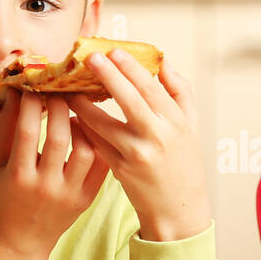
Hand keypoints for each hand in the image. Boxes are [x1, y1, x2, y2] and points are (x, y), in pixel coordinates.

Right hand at [0, 88, 110, 259]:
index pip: (27, 130)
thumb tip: (18, 91)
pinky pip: (101, 166)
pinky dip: (98, 143)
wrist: (21, 238)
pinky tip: (87, 131)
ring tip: (73, 113)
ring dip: (82, 125)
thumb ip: (4, 127)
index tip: (35, 86)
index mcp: (18, 176)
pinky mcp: (87, 199)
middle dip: (61, 107)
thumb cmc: (3, 194)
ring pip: (87, 151)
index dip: (32, 103)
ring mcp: (69, 194)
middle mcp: (46, 186)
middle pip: (60, 137)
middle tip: (60, 91)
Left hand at [66, 50, 211, 241]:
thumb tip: (164, 62)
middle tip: (88, 57)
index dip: (130, 68)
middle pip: (130, 100)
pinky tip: (73, 116)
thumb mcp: (191, 127)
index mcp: (176, 122)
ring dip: (84, 104)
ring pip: (104, 123)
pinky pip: (97, 143)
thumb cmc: (184, 164)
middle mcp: (157, 137)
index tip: (113, 50)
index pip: (151, 88)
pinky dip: (84, 127)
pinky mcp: (120, 170)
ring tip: (69, 88)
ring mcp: (137, 154)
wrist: (179, 209)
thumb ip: (180, 93)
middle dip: (107, 76)